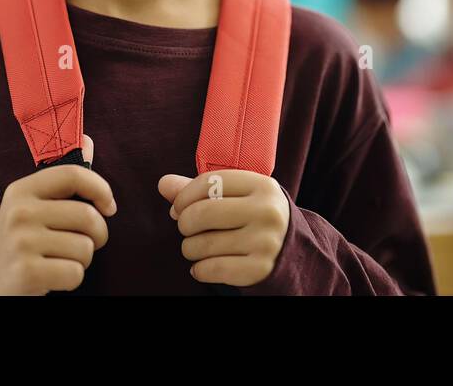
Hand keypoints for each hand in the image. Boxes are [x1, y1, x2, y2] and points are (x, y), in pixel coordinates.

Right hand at [0, 135, 113, 294]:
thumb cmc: (24, 242)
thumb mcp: (34, 206)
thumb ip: (63, 178)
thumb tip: (87, 140)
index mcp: (21, 190)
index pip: (74, 174)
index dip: (101, 189)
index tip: (108, 206)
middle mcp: (18, 212)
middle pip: (88, 216)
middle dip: (97, 235)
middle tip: (84, 243)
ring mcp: (20, 242)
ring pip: (85, 248)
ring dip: (82, 260)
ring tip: (60, 260)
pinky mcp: (26, 272)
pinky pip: (75, 273)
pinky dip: (72, 279)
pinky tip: (53, 277)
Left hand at [157, 170, 289, 286]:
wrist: (289, 252)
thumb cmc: (253, 217)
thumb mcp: (236, 196)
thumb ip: (200, 189)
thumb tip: (163, 184)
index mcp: (262, 186)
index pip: (210, 182)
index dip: (184, 196)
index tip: (178, 208)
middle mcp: (267, 212)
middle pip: (202, 213)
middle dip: (184, 224)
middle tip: (187, 229)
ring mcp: (265, 242)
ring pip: (202, 244)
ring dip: (189, 248)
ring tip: (196, 248)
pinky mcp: (259, 269)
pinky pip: (211, 268)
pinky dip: (199, 270)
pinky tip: (203, 266)